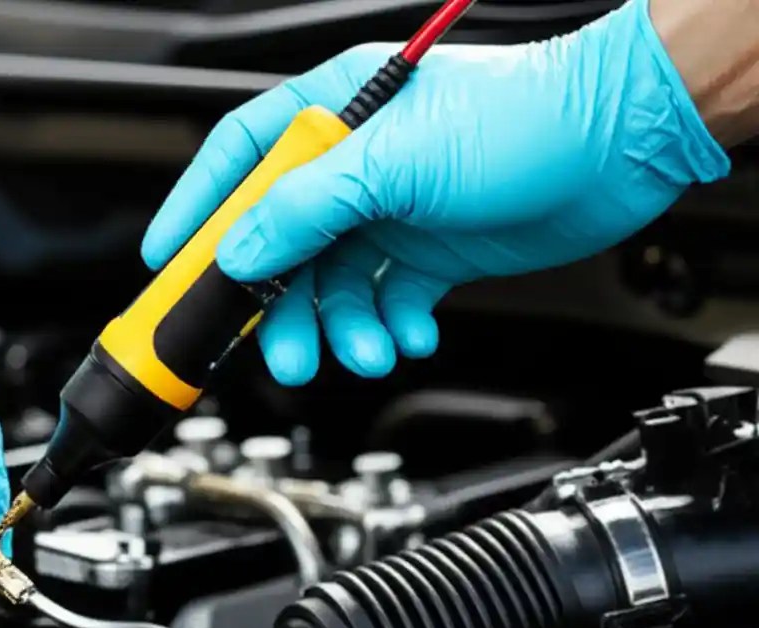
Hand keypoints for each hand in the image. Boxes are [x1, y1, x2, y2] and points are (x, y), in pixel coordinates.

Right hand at [142, 0, 729, 382]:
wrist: (620, 145)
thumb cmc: (520, 117)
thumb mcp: (391, 162)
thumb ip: (302, 211)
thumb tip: (237, 254)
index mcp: (330, 116)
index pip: (238, 162)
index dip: (196, 213)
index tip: (166, 263)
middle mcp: (352, 166)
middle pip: (280, 245)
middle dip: (277, 307)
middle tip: (279, 352)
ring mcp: (389, 211)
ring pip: (332, 288)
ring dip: (339, 329)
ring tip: (361, 351)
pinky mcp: (428, 251)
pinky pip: (384, 303)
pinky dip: (389, 327)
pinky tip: (407, 332)